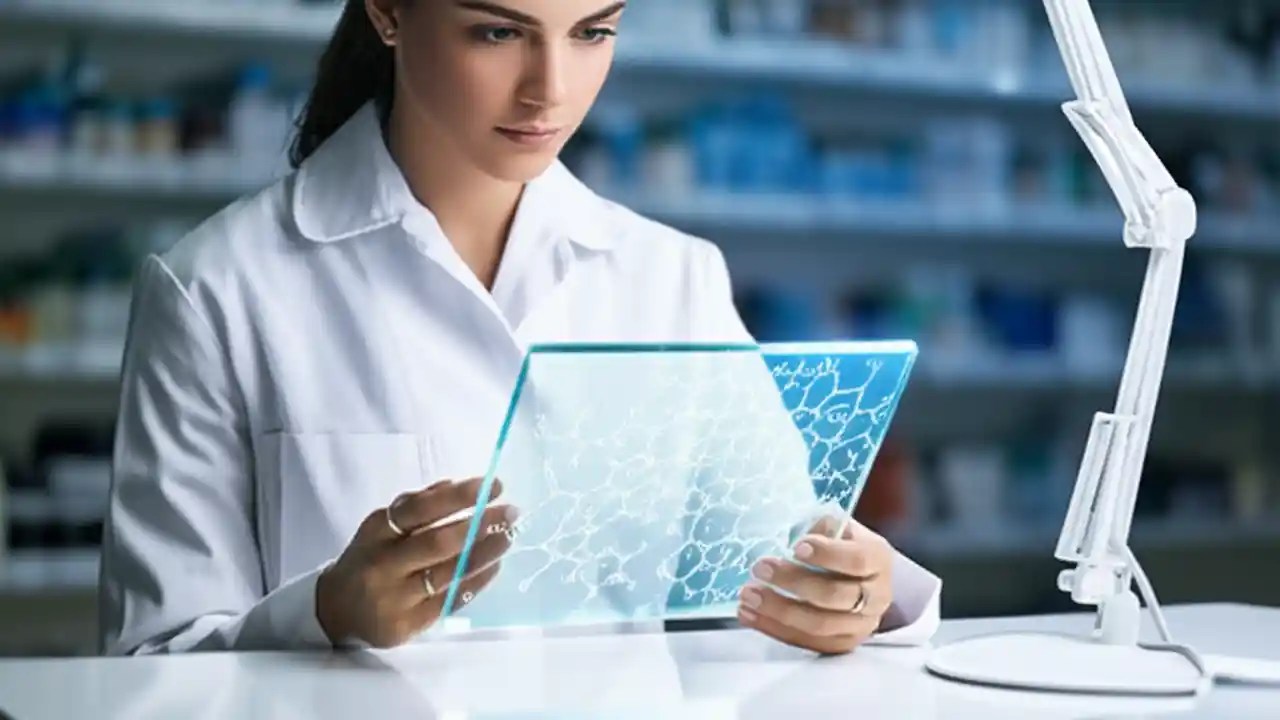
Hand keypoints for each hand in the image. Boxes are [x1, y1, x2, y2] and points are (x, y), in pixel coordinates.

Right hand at [315, 476, 516, 647]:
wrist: (336, 610)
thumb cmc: (369, 559)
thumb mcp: (380, 528)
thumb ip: (415, 506)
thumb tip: (456, 485)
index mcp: (376, 532)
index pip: (419, 509)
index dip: (459, 496)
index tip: (492, 485)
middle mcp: (382, 565)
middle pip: (437, 542)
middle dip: (480, 525)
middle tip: (511, 513)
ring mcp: (394, 598)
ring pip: (447, 573)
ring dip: (484, 553)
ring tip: (508, 537)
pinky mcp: (407, 625)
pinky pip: (449, 601)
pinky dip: (475, 581)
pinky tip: (494, 566)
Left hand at [737, 517, 894, 654]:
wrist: (860, 577)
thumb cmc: (840, 545)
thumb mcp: (835, 527)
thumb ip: (819, 528)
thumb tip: (790, 538)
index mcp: (878, 559)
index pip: (857, 560)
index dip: (827, 554)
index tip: (796, 547)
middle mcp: (877, 596)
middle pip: (834, 595)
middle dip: (793, 582)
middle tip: (759, 568)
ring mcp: (862, 625)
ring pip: (819, 625)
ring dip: (778, 610)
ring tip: (748, 595)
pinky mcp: (842, 644)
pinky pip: (807, 643)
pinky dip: (774, 628)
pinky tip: (748, 615)